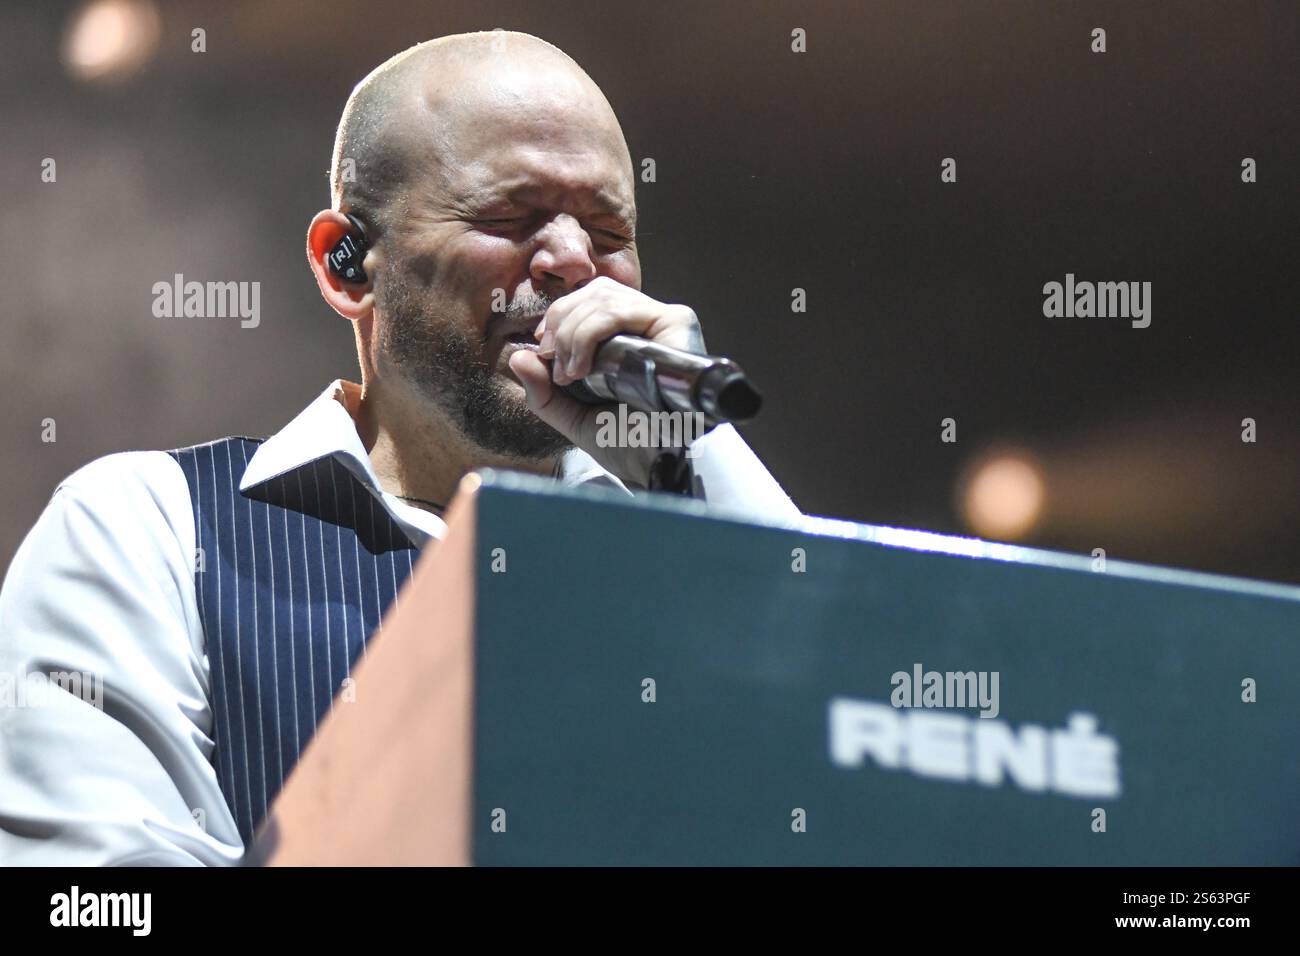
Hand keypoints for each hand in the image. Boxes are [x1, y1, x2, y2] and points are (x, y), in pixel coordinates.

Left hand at [508, 276, 705, 485]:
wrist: (652, 464)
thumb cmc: (624, 442)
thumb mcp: (572, 417)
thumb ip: (543, 391)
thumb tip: (517, 357)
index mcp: (629, 337)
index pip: (591, 299)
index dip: (561, 314)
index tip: (544, 349)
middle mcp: (649, 325)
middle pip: (596, 293)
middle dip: (562, 323)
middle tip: (554, 363)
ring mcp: (663, 322)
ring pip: (605, 298)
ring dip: (573, 333)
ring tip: (571, 373)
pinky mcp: (676, 324)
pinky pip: (621, 310)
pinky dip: (590, 333)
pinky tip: (583, 367)